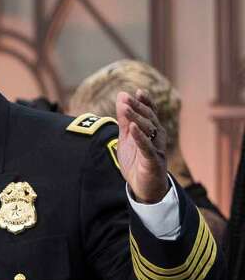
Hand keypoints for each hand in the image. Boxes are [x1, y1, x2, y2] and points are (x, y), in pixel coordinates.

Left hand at [115, 89, 169, 203]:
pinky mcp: (153, 161)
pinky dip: (140, 137)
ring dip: (136, 118)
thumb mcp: (127, 139)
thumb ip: (124, 119)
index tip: (137, 91)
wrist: (144, 188)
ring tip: (125, 108)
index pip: (150, 113)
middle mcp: (158, 137)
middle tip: (125, 97)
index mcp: (152, 131)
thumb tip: (121, 97)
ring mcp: (157, 148)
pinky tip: (133, 128)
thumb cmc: (137, 162)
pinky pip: (147, 147)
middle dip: (137, 107)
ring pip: (148, 130)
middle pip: (149, 119)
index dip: (145, 102)